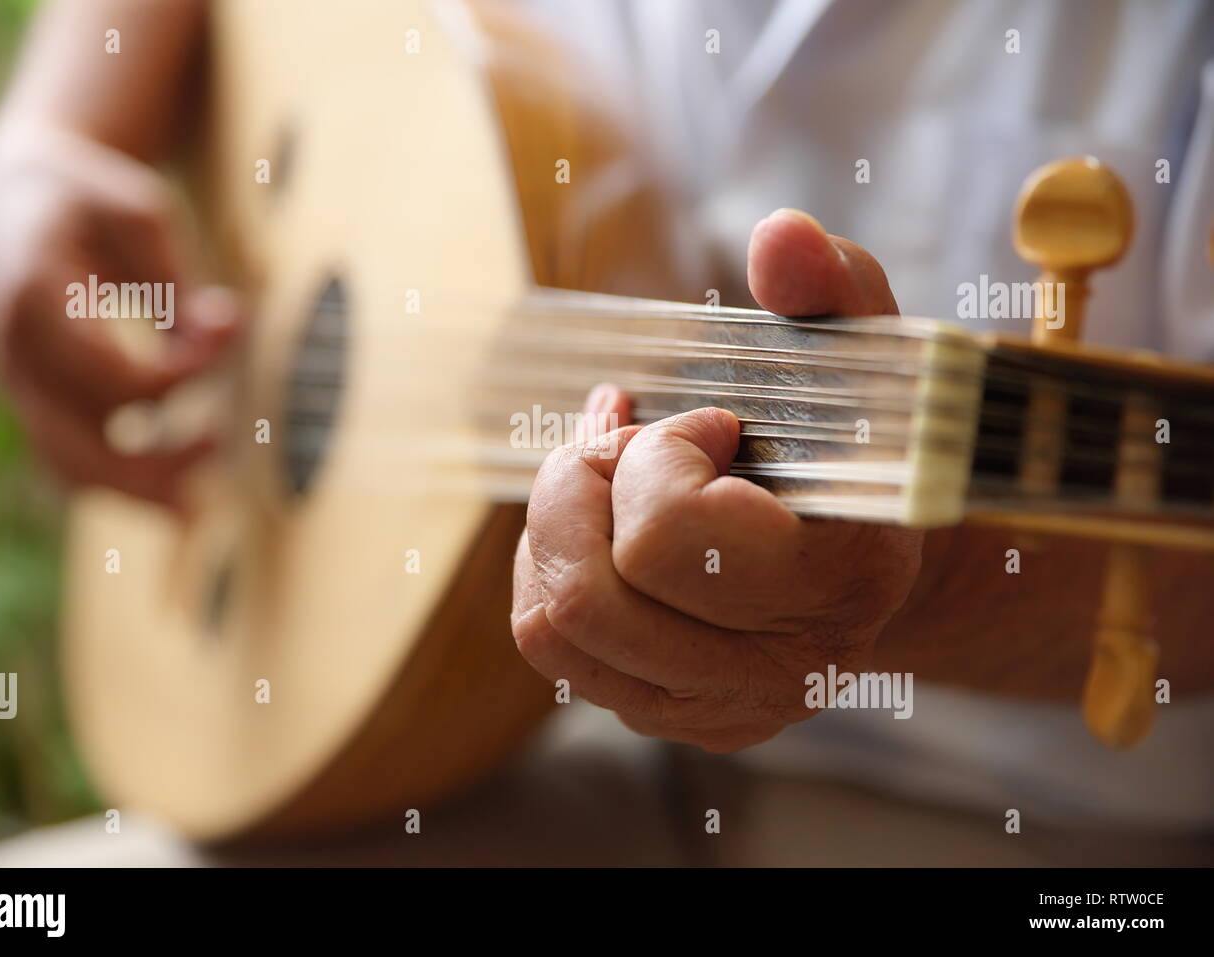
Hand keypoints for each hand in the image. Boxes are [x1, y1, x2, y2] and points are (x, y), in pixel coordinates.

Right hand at [0, 121, 240, 506]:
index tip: (226, 334)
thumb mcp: (141, 215)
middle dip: (157, 464)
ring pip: (71, 471)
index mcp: (33, 301)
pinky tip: (178, 499)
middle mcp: (15, 356)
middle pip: (82, 447)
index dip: (180, 376)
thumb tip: (228, 330)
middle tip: (221, 447)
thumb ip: (181, 282)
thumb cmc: (91, 201)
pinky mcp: (35, 402)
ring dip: (141, 493)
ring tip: (202, 505)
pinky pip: (70, 466)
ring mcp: (19, 387)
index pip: (112, 377)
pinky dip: (121, 488)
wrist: (22, 194)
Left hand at [511, 209, 921, 751]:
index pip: (669, 539)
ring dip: (557, 522)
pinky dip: (548, 563)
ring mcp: (714, 707)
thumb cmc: (865, 449)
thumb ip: (832, 292)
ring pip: (552, 624)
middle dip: (583, 485)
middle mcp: (775, 672)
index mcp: (839, 585)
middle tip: (628, 436)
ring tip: (606, 467)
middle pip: (589, 593)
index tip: (713, 424)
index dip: (661, 458)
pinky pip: (549, 644)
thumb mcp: (864, 356)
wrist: (874, 555)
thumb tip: (780, 234)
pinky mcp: (665, 714)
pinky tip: (599, 516)